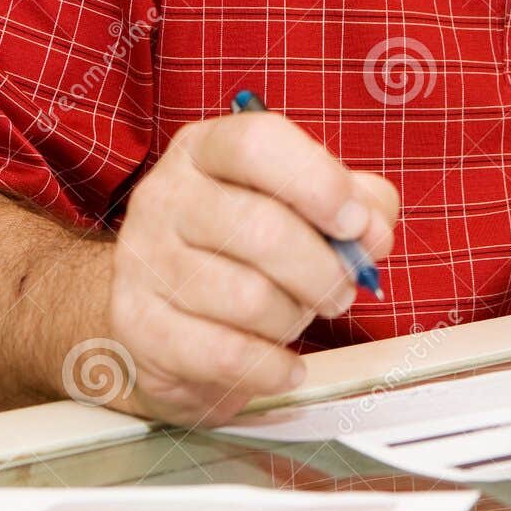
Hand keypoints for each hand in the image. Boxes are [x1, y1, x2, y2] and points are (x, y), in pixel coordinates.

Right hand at [105, 110, 398, 425]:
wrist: (164, 316)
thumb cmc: (245, 250)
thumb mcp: (305, 206)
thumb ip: (355, 204)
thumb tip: (374, 230)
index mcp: (206, 150)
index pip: (258, 143)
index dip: (319, 183)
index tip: (355, 223)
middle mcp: (165, 196)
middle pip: (261, 227)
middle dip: (323, 270)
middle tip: (342, 291)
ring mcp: (143, 261)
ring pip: (247, 297)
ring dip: (294, 318)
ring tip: (298, 317)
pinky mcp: (137, 326)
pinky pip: (224, 353)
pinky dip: (272, 366)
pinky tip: (285, 365)